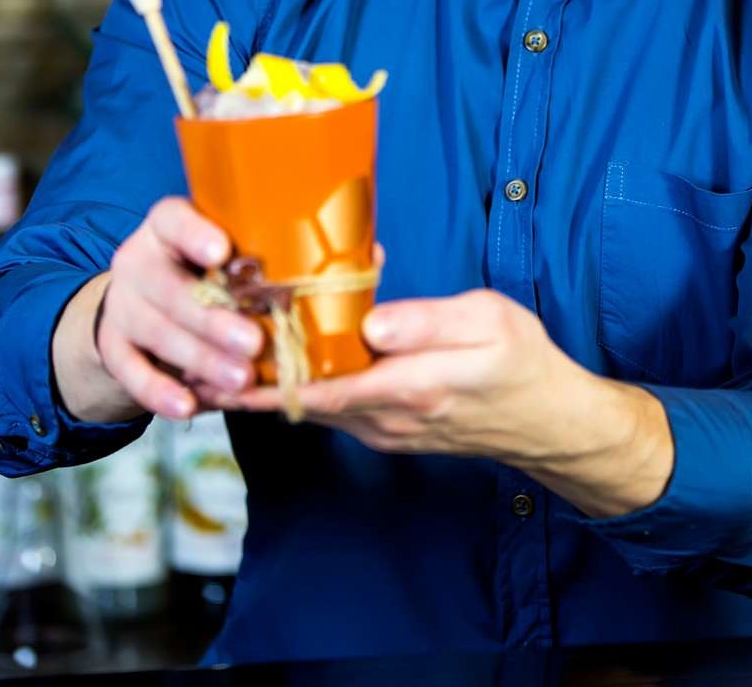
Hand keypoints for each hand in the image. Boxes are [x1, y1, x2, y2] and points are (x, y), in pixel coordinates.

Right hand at [94, 197, 264, 419]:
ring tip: (242, 380)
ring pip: (157, 332)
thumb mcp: (215, 255)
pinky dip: (160, 392)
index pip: (173, 220)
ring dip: (201, 359)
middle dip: (212, 319)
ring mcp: (121, 305)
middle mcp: (137, 261)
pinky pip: (132, 372)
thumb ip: (245, 264)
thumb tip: (303, 290)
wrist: (139, 301)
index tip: (222, 253)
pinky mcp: (111, 346)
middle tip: (254, 342)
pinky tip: (188, 407)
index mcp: (165, 227)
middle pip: (169, 288)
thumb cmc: (198, 270)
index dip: (195, 234)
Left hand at [194, 286, 582, 466]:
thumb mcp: (488, 322)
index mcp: (408, 387)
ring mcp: (386, 429)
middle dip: (253, 376)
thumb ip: (427, 322)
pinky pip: (332, 408)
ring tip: (224, 351)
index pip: (318, 387)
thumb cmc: (522, 363)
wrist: (550, 422)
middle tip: (201, 344)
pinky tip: (283, 361)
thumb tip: (371, 323)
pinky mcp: (390, 427)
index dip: (264, 377)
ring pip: (313, 405)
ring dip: (272, 384)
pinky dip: (301, 387)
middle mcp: (387, 417)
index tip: (216, 362)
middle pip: (302, 399)